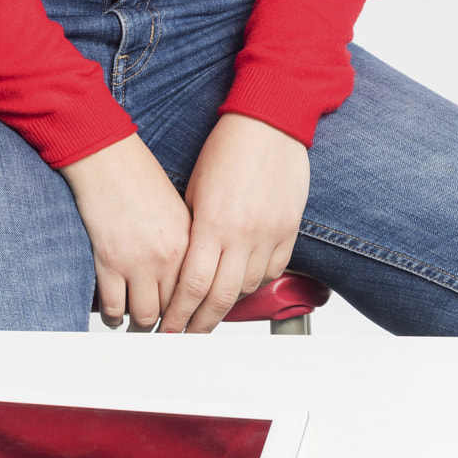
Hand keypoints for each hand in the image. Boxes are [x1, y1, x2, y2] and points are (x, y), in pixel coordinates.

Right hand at [59, 132, 191, 328]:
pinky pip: (114, 308)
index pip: (198, 294)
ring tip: (137, 322)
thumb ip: (187, 246)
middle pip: (173, 311)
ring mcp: (138, 262)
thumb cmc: (140, 177)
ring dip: (140, 323)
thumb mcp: (178, 210)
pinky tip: (114, 310)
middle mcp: (168, 256)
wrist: (107, 158)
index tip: (189, 326)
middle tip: (162, 329)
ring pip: (144, 317)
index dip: (193, 314)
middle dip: (167, 322)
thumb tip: (188, 280)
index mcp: (190, 241)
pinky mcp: (109, 263)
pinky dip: (113, 316)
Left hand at [159, 113, 310, 333]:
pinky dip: (256, 282)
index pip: (192, 286)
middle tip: (187, 336)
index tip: (169, 329)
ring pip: (247, 288)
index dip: (178, 315)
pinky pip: (273, 270)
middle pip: (219, 298)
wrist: (270, 122)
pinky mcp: (289, 229)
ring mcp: (269, 234)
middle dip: (200, 324)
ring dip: (227, 304)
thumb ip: (191, 229)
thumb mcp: (195, 187)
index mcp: (212, 223)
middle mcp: (242, 234)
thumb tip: (183, 266)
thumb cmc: (227, 148)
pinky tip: (243, 283)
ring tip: (211, 310)